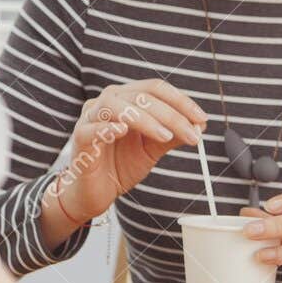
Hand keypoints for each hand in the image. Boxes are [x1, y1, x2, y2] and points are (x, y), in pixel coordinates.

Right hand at [40, 80, 208, 244]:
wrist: (95, 193)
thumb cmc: (119, 166)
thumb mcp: (151, 149)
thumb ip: (172, 135)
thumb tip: (199, 125)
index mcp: (125, 100)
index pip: (154, 89)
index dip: (180, 101)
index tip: (202, 118)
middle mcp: (107, 103)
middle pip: (139, 96)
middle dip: (171, 114)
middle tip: (192, 134)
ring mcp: (90, 119)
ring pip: (115, 106)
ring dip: (145, 119)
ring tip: (164, 136)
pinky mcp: (79, 140)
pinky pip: (91, 129)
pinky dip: (107, 128)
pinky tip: (122, 132)